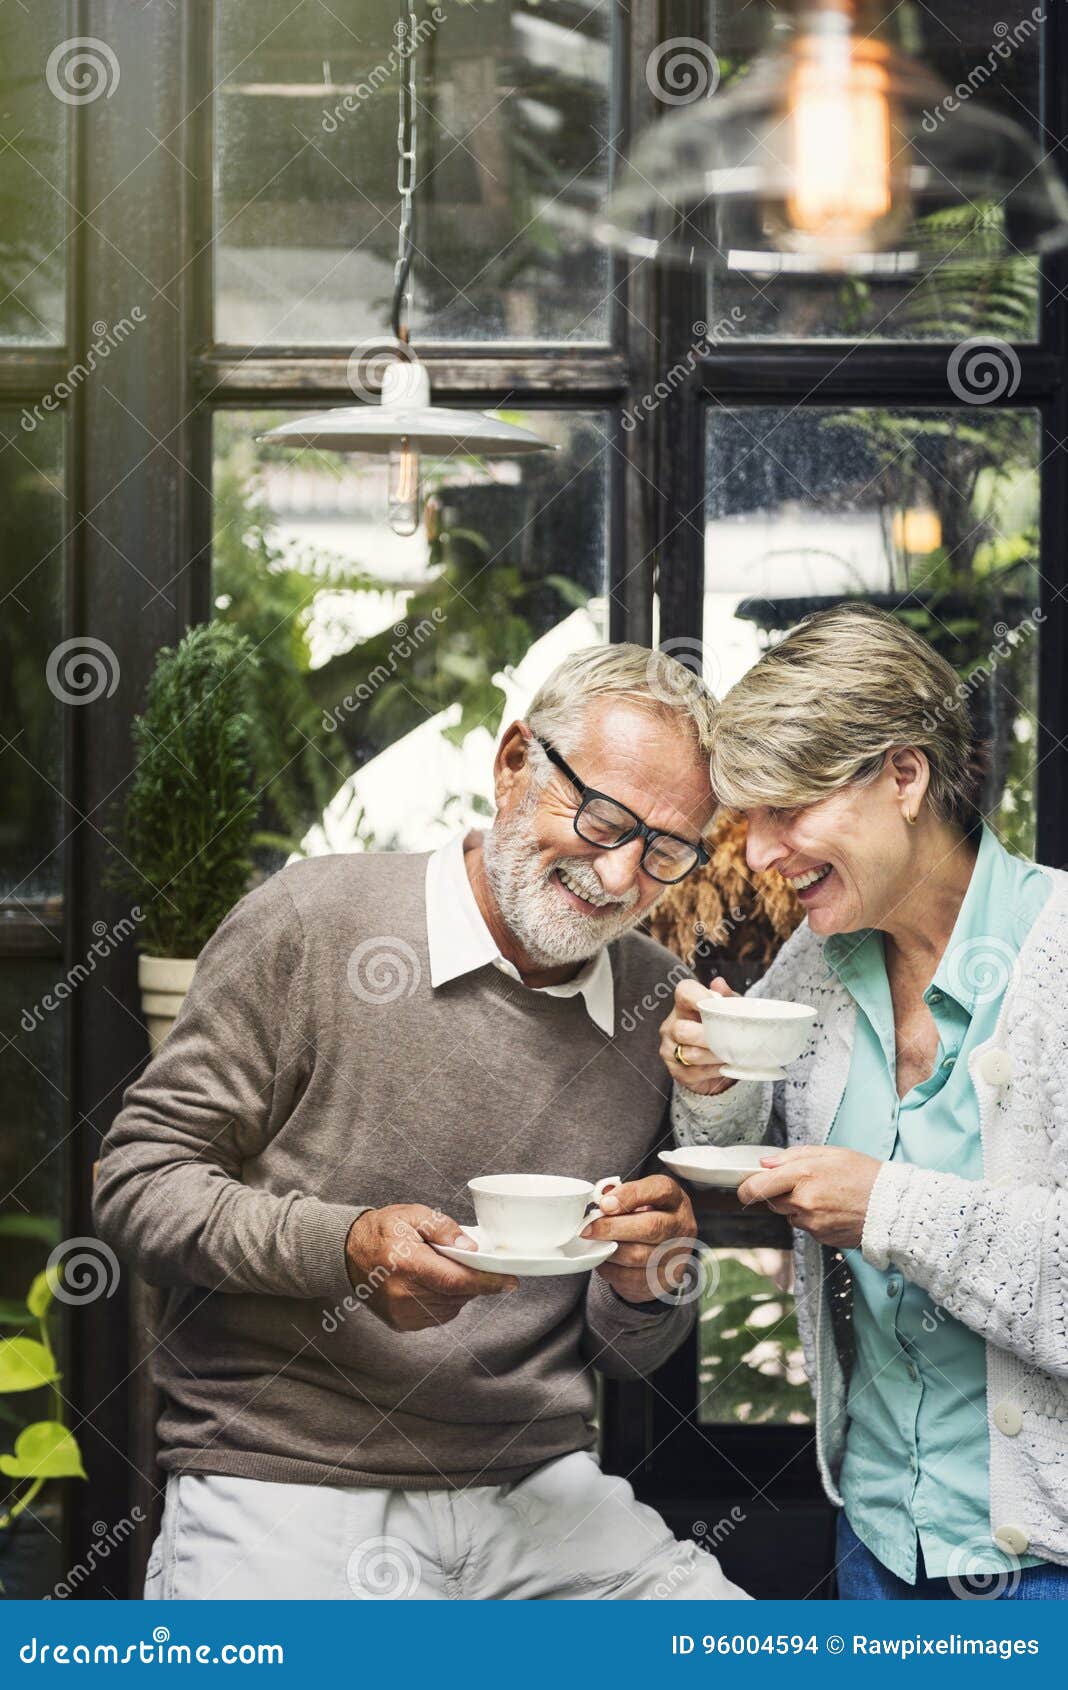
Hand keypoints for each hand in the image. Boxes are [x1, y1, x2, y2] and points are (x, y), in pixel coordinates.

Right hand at [344, 1205, 517, 1331]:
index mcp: (407, 1264)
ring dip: (458, 1290)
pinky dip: (445, 1300)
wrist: (347, 1254)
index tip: (510, 1282)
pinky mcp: (402, 1324)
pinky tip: (434, 1283)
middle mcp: (404, 1294)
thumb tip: (471, 1248)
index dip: (487, 1282)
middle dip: (473, 1280)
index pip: (456, 1280)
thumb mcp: (412, 1215)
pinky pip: (438, 1315)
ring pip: (451, 1307)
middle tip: (470, 1261)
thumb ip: (443, 1228)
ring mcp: (402, 1313)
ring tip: (444, 1268)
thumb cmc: (382, 1231)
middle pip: (457, 1294)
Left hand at [581, 1175, 697, 1303]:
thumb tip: (601, 1197)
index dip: (630, 1195)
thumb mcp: (639, 1199)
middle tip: (588, 1229)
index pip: (660, 1190)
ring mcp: (677, 1256)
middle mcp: (682, 1226)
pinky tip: (605, 1259)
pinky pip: (632, 1277)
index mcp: (675, 1199)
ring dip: (610, 1250)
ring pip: (638, 1255)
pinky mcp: (665, 1280)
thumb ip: (621, 1194)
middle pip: (650, 1227)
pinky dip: (612, 1269)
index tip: (604, 1203)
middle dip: (613, 1227)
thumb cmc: (646, 1217)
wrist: (664, 1252)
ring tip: (594, 1243)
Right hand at [660, 976, 737, 1095]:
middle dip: (709, 1037)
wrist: (718, 1061)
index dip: (699, 997)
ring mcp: (670, 1049)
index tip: (717, 1005)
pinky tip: (723, 1066)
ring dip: (715, 1056)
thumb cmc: (721, 1030)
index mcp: (684, 1005)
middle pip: (683, 1030)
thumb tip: (720, 984)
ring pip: (691, 1054)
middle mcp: (671, 1025)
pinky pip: (694, 1072)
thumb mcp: (729, 1011)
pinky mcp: (675, 1070)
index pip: (684, 992)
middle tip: (729, 1039)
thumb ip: (726, 998)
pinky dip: (714, 1071)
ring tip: (731, 1054)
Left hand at [737, 1146, 882, 1249]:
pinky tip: (832, 1209)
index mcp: (803, 1176)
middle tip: (804, 1183)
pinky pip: (806, 1226)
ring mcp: (811, 1223)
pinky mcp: (820, 1238)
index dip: (746, 1187)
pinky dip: (813, 1218)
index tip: (746, 1185)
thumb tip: (765, 1164)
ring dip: (798, 1206)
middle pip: (771, 1201)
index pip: (756, 1187)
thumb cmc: (864, 1174)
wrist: (892, 1207)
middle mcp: (803, 1202)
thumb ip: (792, 1157)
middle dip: (780, 1193)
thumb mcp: (829, 1153)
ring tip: (825, 1195)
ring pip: (789, 1214)